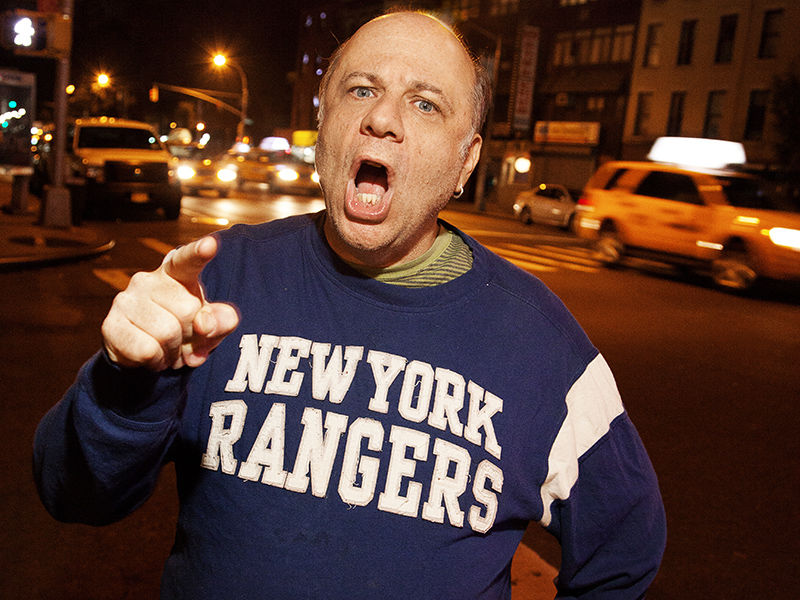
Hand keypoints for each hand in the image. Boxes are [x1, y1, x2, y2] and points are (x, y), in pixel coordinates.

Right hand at [101, 236, 239, 370]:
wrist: (147, 353)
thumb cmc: (185, 330)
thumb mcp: (212, 325)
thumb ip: (222, 320)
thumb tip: (205, 323)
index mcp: (176, 273)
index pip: (187, 260)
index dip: (198, 253)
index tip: (210, 245)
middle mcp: (148, 280)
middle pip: (187, 311)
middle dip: (191, 333)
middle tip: (182, 337)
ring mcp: (126, 300)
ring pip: (167, 333)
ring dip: (174, 351)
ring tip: (168, 347)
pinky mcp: (110, 325)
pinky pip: (146, 350)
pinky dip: (156, 361)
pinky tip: (153, 355)